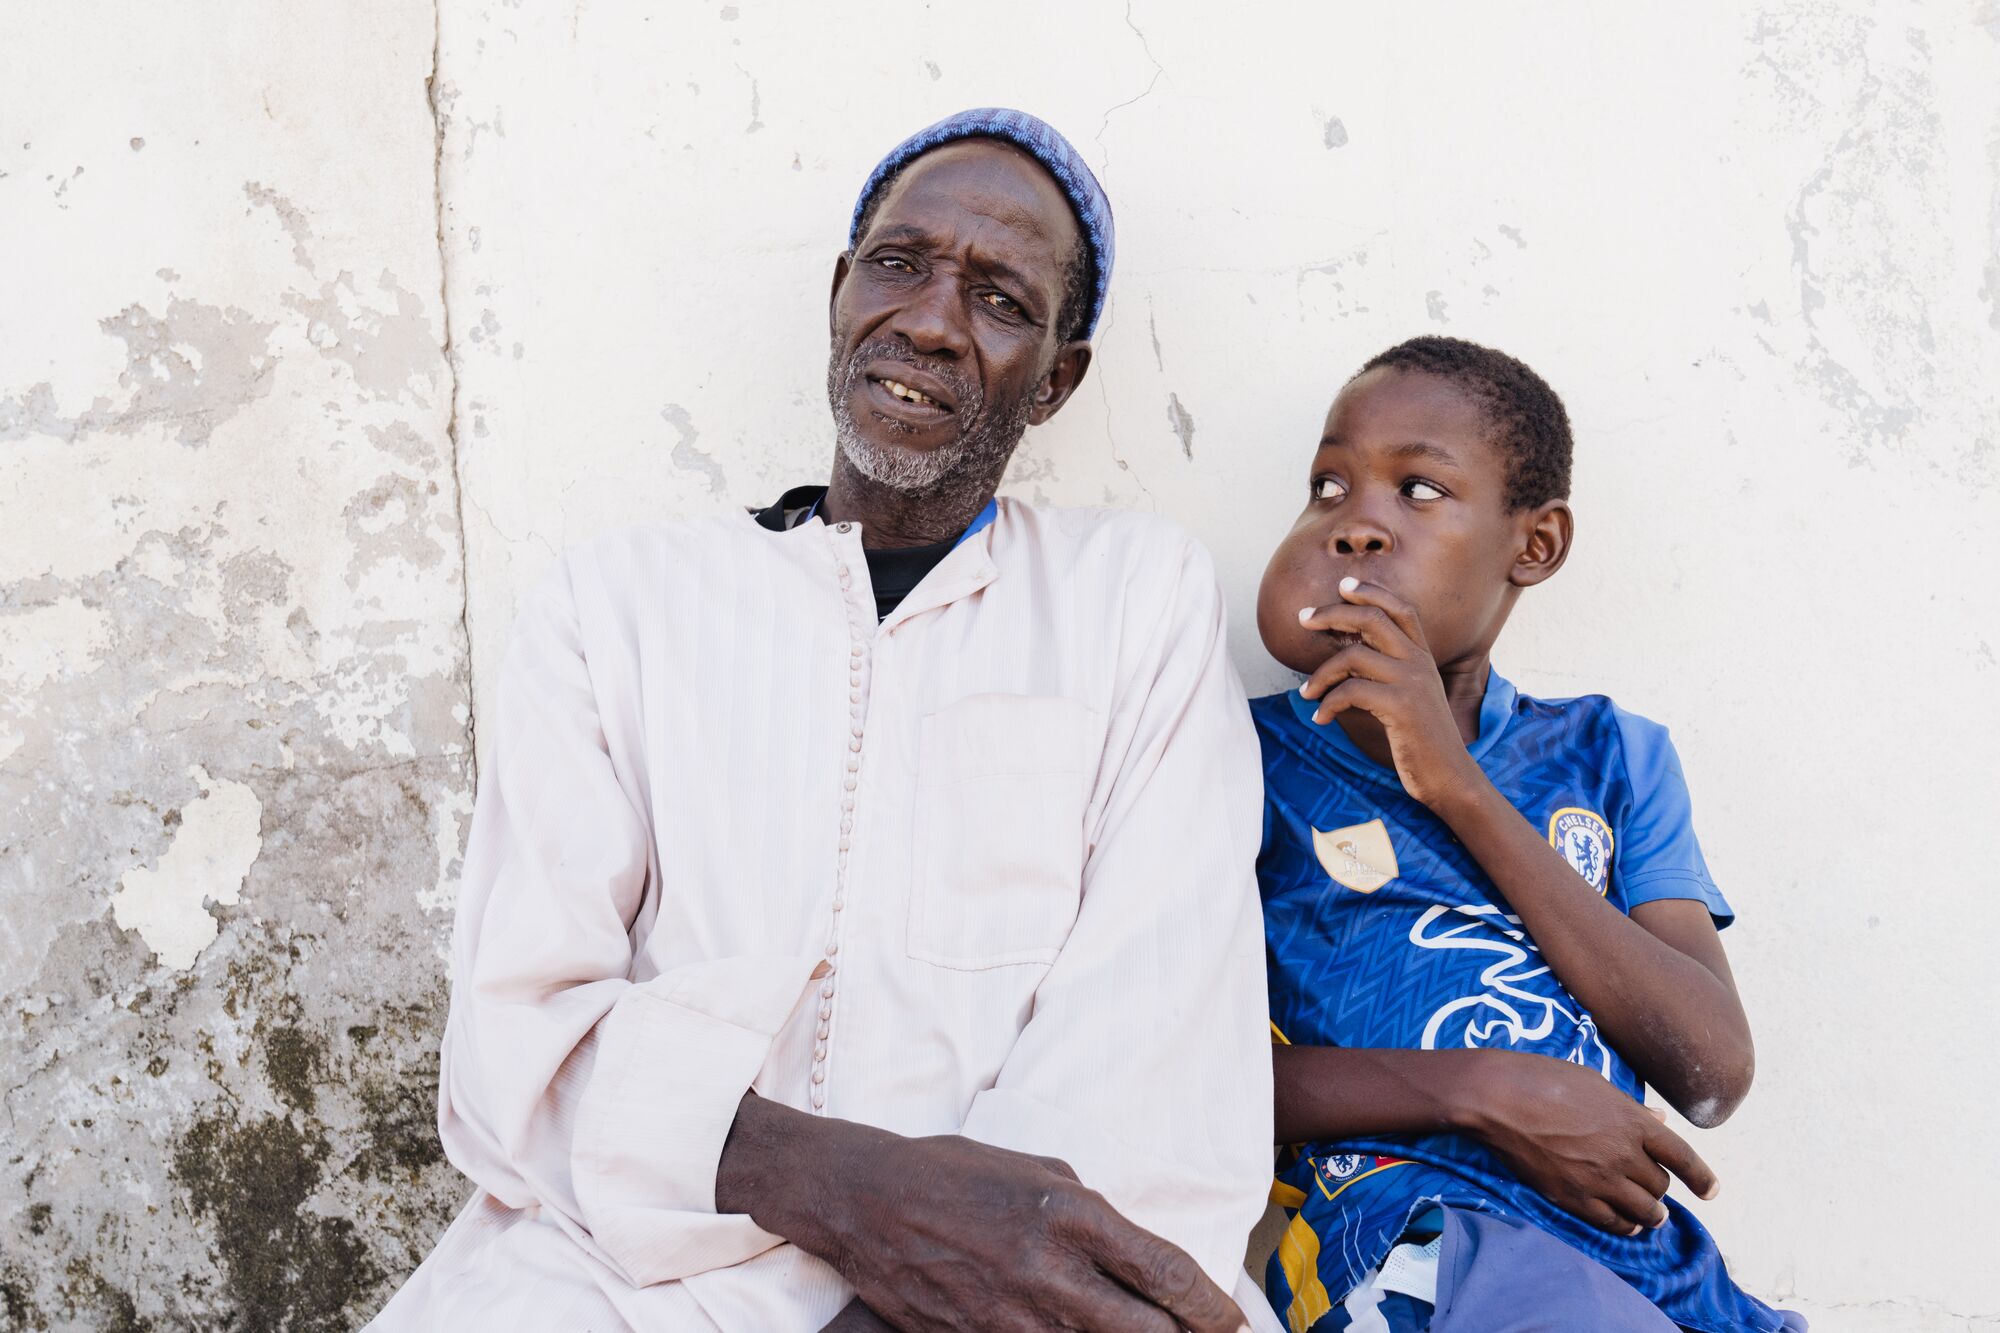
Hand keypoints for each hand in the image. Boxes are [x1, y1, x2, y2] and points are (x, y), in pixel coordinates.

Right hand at [816, 1132, 1246, 1332]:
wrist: (866, 1201)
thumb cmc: (954, 1172)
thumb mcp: (1037, 1169)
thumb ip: (1091, 1214)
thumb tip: (1134, 1257)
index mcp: (1069, 1213)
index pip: (1164, 1273)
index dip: (1210, 1306)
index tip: (1231, 1319)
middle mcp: (1048, 1271)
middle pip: (1146, 1332)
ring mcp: (1011, 1318)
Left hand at [1295, 577, 1476, 806]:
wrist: (1448, 776)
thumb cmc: (1421, 738)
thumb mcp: (1411, 697)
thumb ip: (1390, 672)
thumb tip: (1347, 655)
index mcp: (1423, 656)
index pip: (1401, 608)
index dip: (1372, 591)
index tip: (1343, 585)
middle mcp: (1419, 662)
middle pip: (1372, 618)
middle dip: (1333, 613)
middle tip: (1304, 619)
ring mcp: (1411, 682)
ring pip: (1353, 656)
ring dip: (1320, 674)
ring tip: (1306, 693)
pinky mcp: (1400, 707)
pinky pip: (1350, 691)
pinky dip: (1328, 703)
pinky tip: (1321, 718)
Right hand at [1463, 1050, 1718, 1235]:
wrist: (1496, 1098)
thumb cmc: (1542, 1079)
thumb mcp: (1593, 1083)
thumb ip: (1630, 1108)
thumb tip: (1659, 1121)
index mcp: (1631, 1121)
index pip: (1683, 1156)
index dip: (1702, 1177)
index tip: (1711, 1191)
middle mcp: (1623, 1154)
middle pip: (1661, 1185)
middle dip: (1660, 1187)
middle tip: (1652, 1186)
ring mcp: (1598, 1179)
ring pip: (1645, 1210)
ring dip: (1651, 1214)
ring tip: (1650, 1215)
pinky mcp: (1573, 1198)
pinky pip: (1613, 1224)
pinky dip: (1626, 1226)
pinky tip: (1626, 1223)